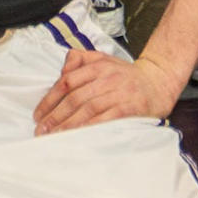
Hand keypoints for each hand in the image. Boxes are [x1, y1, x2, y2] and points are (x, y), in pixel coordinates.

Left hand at [34, 45, 185, 132]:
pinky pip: (106, 118)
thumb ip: (80, 60)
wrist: (158, 82)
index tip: (38, 115)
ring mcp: (119, 92)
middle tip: (41, 131)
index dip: (50, 99)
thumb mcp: (103, 60)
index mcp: (98, 66)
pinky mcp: (130, 107)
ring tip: (54, 136)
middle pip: (75, 97)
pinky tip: (78, 136)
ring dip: (68, 124)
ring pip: (88, 108)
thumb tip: (62, 71)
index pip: (67, 82)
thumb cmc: (125, 76)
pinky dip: (90, 127)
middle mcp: (107, 77)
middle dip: (55, 116)